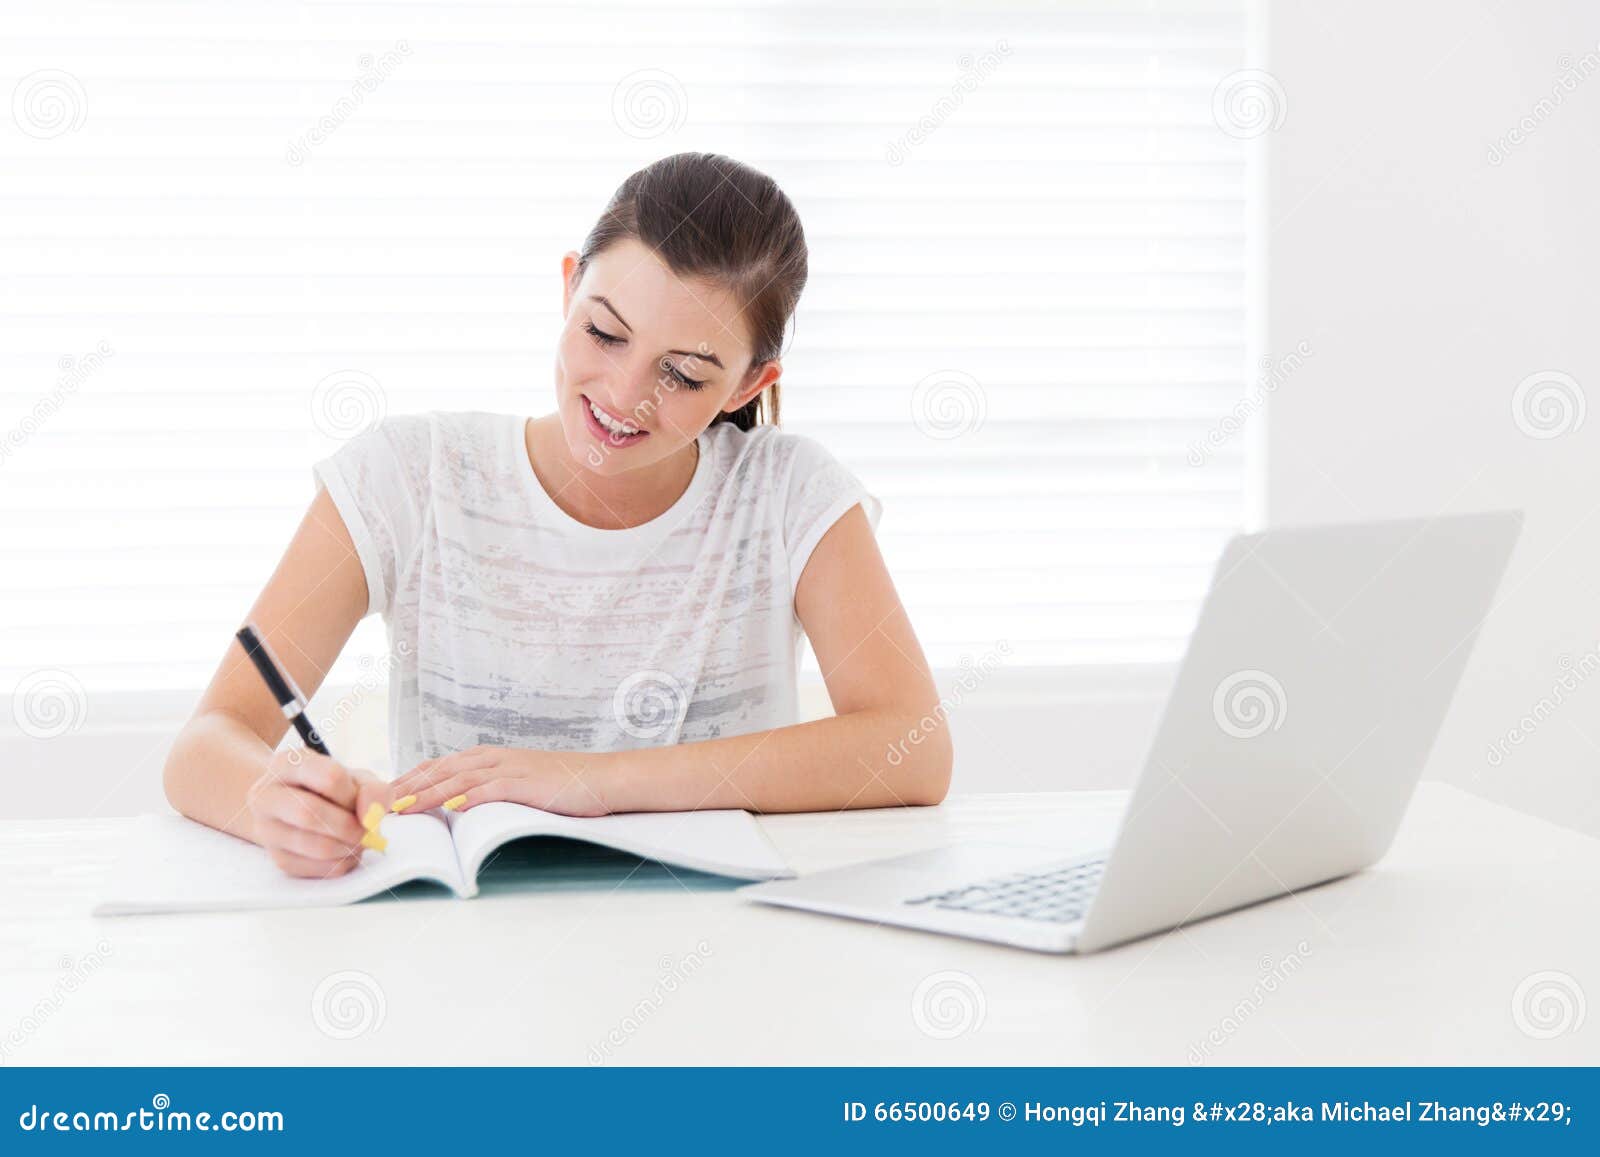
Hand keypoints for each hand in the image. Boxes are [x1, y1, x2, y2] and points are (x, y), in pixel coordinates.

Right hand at [246, 748, 393, 877]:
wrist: (298, 806)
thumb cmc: (331, 790)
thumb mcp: (355, 778)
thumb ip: (372, 790)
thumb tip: (370, 817)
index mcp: (288, 764)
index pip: (329, 777)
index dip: (354, 795)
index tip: (362, 804)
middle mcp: (266, 795)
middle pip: (310, 814)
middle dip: (350, 827)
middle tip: (367, 831)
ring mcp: (266, 828)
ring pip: (314, 846)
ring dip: (349, 848)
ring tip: (358, 841)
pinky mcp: (276, 857)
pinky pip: (314, 869)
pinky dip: (341, 863)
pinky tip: (345, 852)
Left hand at [391, 745, 613, 817]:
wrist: (602, 778)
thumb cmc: (562, 786)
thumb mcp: (520, 784)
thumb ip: (490, 790)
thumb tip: (458, 807)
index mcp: (491, 757)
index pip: (440, 766)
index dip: (410, 780)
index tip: (384, 795)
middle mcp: (495, 758)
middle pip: (442, 770)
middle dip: (408, 786)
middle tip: (379, 804)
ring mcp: (511, 768)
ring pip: (460, 778)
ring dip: (428, 793)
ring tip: (402, 807)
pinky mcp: (527, 782)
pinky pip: (492, 788)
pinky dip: (469, 796)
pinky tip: (451, 806)